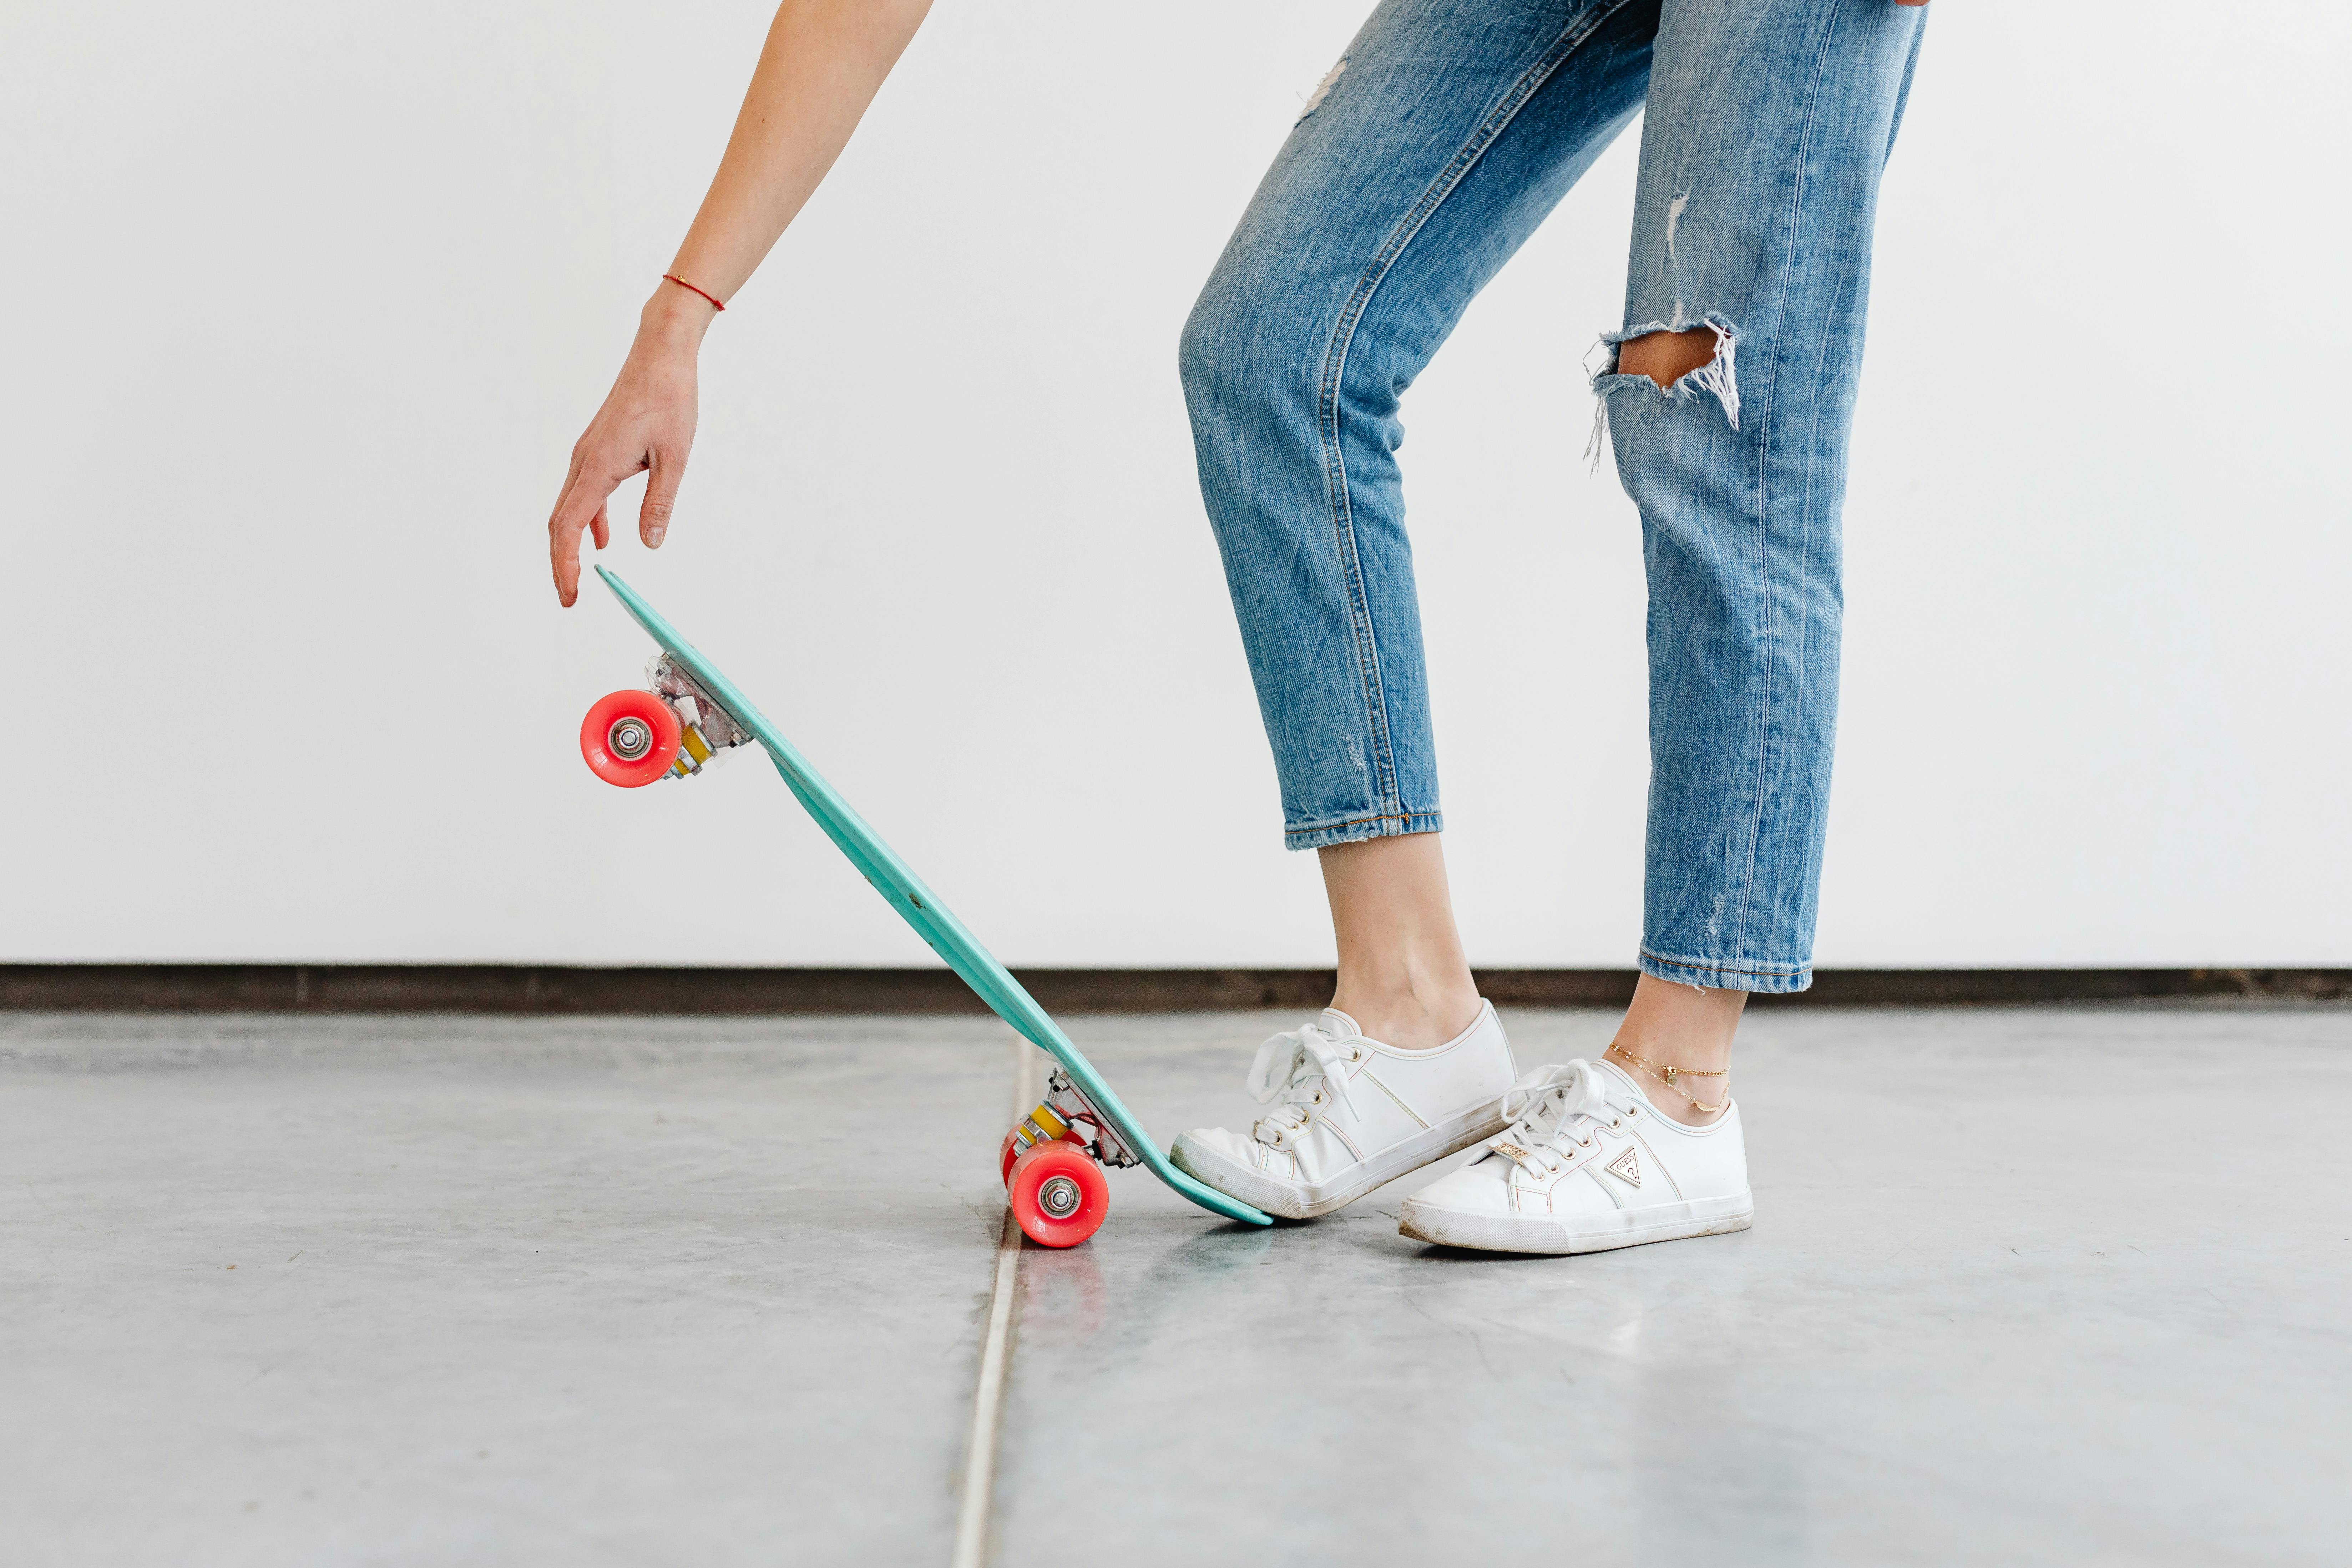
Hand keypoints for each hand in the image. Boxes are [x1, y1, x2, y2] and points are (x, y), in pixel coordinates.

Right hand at [546, 286, 715, 606]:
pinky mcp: (599, 447)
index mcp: (598, 466)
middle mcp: (584, 460)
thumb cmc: (669, 399)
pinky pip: (585, 491)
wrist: (660, 355)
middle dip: (561, 562)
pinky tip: (602, 538)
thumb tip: (650, 544)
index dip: (565, 564)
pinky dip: (589, 519)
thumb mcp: (674, 458)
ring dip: (571, 542)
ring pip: (570, 506)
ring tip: (579, 576)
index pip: (571, 527)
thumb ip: (659, 504)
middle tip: (568, 597)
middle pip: (561, 521)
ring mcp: (588, 453)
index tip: (569, 594)